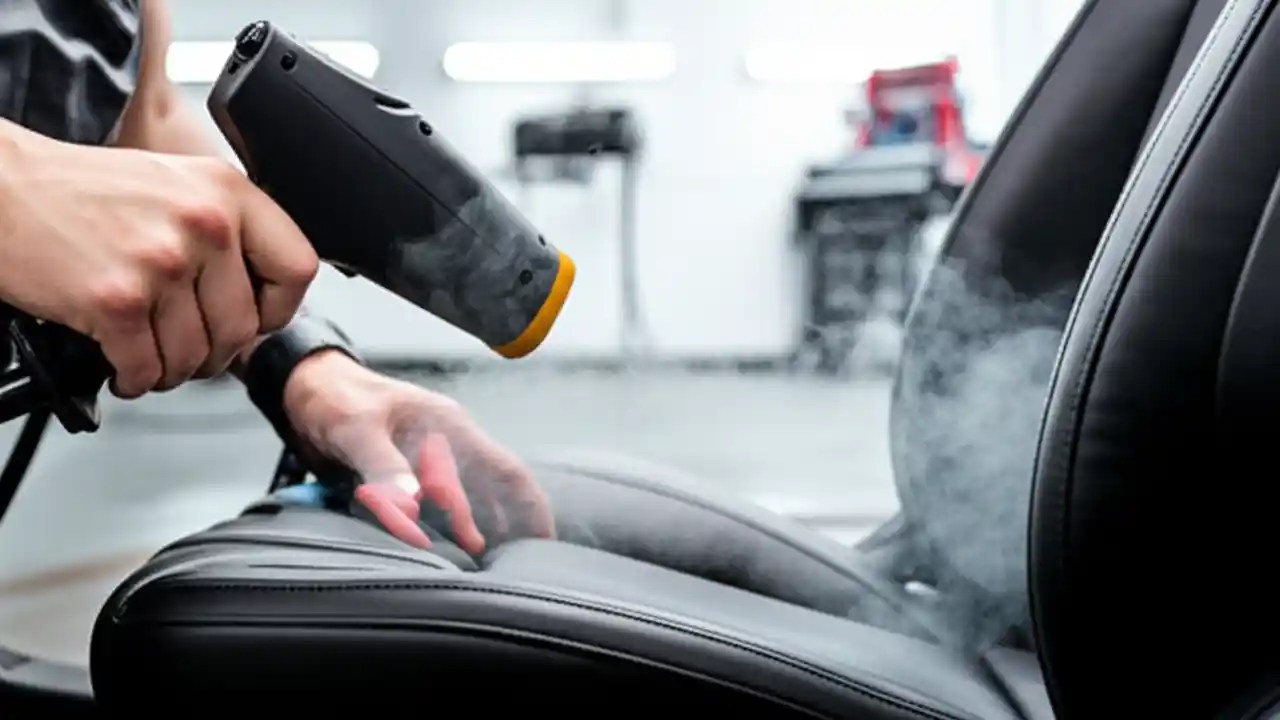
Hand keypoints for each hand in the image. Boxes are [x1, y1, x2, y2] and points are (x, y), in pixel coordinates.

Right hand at [0, 120, 317, 397]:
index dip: (278, 308)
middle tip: (189, 352)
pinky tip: (121, 367)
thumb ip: (223, 228)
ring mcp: (161, 263)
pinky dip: (134, 381)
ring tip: (150, 358)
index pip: (298, 268)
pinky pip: (147, 369)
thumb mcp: (174, 184)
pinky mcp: (116, 301)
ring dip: (172, 372)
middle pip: (244, 328)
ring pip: (197, 356)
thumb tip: (259, 291)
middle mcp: (203, 224)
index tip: (255, 318)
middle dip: (214, 354)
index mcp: (226, 191)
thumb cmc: (78, 190)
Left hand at [282, 350, 554, 553]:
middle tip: (519, 571)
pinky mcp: (407, 478)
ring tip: (490, 573)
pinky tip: (448, 557)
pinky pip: (435, 510)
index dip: (529, 505)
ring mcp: (428, 462)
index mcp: (449, 426)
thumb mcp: (355, 428)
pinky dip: (445, 533)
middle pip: (493, 492)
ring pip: (467, 504)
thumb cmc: (332, 399)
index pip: (504, 469)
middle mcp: (447, 446)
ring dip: (477, 534)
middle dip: (509, 528)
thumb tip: (414, 506)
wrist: (301, 388)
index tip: (545, 540)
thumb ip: (384, 465)